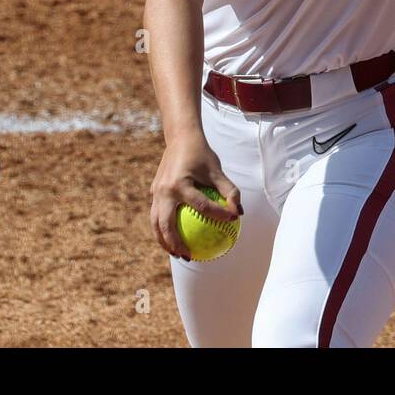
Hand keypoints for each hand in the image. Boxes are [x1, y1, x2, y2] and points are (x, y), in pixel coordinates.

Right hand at [149, 129, 243, 259]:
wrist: (180, 138)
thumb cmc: (202, 155)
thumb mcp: (217, 170)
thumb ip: (229, 191)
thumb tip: (240, 213)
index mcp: (180, 184)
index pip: (202, 206)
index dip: (219, 215)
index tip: (233, 221)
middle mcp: (164, 190)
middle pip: (167, 224)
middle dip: (176, 244)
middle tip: (190, 256)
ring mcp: (156, 192)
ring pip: (156, 223)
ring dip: (165, 241)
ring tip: (179, 254)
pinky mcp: (154, 192)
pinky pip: (157, 215)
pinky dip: (163, 229)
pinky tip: (175, 239)